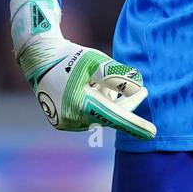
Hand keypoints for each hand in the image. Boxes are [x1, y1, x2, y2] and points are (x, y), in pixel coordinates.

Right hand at [10, 0, 155, 139]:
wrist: (40, 60)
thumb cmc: (72, 58)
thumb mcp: (97, 62)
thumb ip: (118, 77)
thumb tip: (139, 90)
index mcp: (82, 103)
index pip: (115, 117)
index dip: (134, 125)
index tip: (152, 133)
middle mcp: (73, 118)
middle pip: (110, 115)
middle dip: (127, 104)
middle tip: (144, 91)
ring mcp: (66, 123)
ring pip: (100, 116)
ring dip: (107, 101)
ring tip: (95, 82)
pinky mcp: (62, 123)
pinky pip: (88, 116)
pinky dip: (94, 104)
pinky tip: (86, 89)